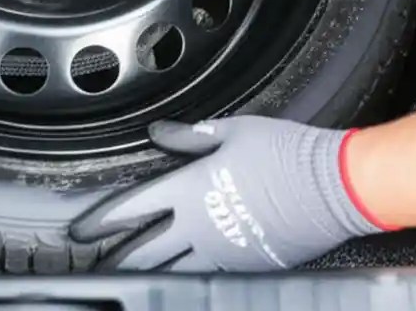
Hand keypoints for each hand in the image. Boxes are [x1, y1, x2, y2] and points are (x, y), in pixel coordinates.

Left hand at [69, 116, 387, 271]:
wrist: (335, 186)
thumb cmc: (288, 152)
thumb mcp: (234, 131)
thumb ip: (190, 137)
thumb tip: (158, 133)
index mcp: (190, 189)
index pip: (132, 208)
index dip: (101, 220)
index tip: (80, 231)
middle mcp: (200, 226)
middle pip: (143, 250)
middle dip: (115, 258)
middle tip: (93, 266)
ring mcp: (222, 253)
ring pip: (170, 271)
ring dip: (144, 274)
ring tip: (124, 280)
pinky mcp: (246, 267)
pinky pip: (206, 277)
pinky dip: (185, 280)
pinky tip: (174, 283)